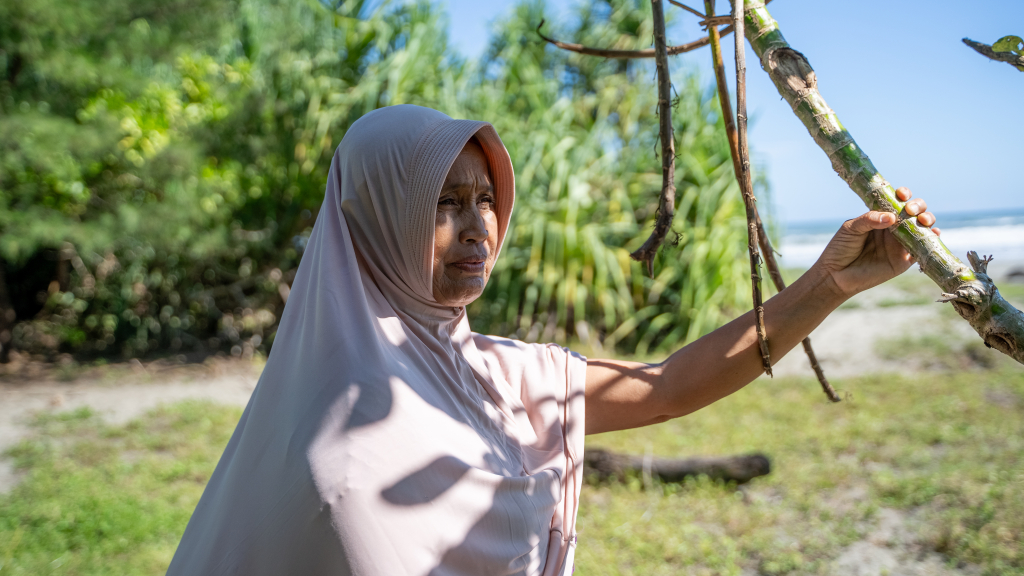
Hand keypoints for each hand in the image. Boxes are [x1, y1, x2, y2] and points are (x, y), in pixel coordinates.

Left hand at [814, 187, 938, 297]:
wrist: (836, 275)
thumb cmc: (841, 248)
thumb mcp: (851, 228)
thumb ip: (869, 219)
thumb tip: (891, 217)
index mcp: (880, 217)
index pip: (897, 201)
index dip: (903, 195)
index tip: (902, 194)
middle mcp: (893, 228)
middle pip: (914, 211)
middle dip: (918, 206)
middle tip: (909, 210)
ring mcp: (900, 243)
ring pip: (922, 227)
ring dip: (927, 219)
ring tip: (922, 220)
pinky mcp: (904, 260)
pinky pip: (922, 248)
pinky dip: (932, 240)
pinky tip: (933, 234)